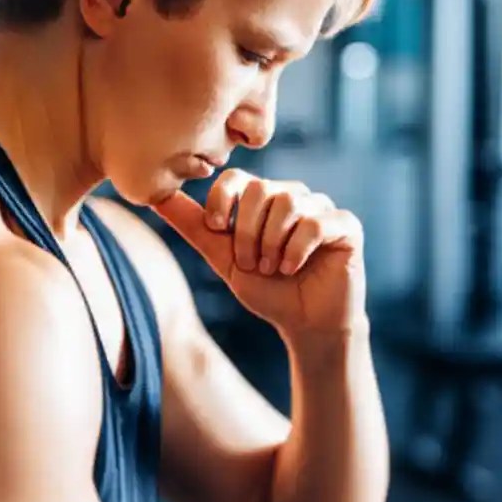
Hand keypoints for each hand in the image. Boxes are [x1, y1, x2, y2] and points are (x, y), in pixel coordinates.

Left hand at [151, 170, 366, 334]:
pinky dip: (296, 249)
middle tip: (252, 264)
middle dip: (247, 232)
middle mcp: (294, 196)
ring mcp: (322, 208)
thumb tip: (155, 197)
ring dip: (272, 243)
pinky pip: (315, 222)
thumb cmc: (268, 291)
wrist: (305, 324)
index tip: (218, 229)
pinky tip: (292, 269)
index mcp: (264, 199)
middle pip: (261, 189)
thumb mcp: (223, 259)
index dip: (222, 200)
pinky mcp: (346, 226)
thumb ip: (195, 227)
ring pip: (289, 203)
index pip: (238, 177)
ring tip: (273, 268)